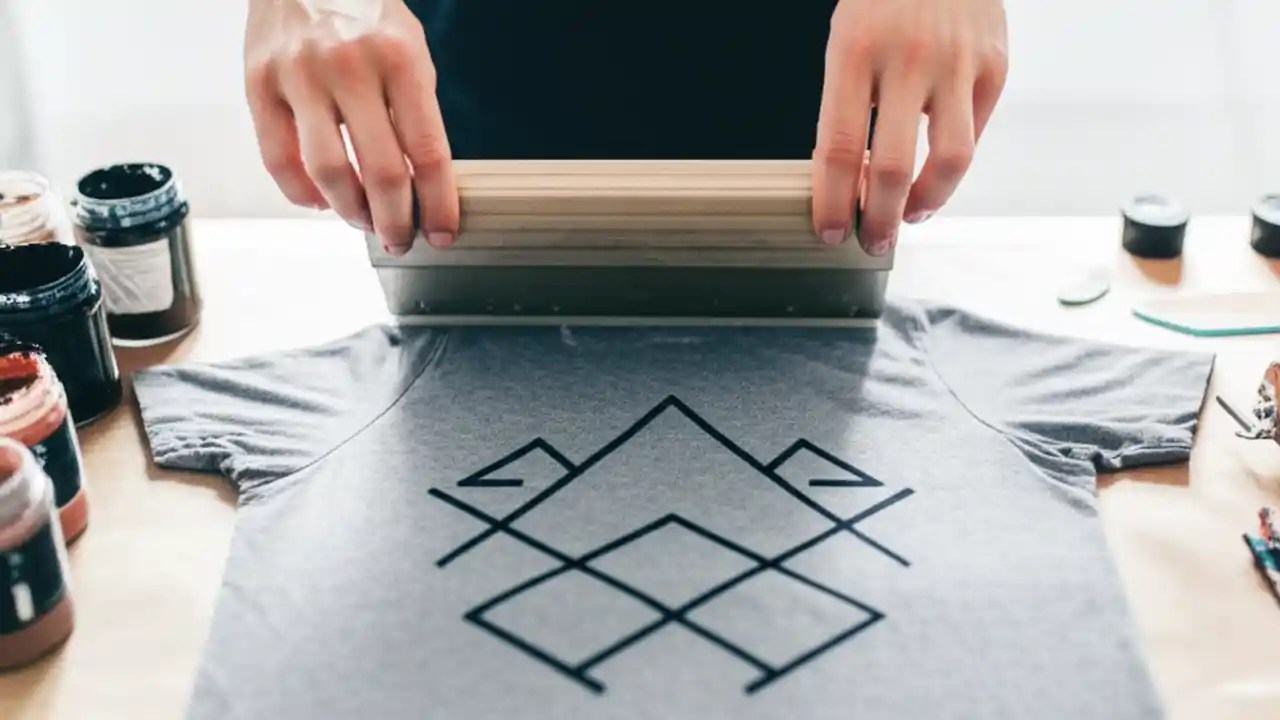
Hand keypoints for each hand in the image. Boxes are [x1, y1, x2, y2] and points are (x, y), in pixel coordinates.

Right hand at [244, 0, 458, 253]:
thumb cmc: (364, 13)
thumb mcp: (409, 49)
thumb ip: (415, 111)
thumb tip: (424, 185)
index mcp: (399, 57)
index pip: (428, 151)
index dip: (439, 203)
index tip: (443, 232)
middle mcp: (348, 65)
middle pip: (381, 171)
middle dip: (397, 220)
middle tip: (402, 239)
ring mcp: (298, 74)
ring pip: (327, 172)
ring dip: (351, 211)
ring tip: (366, 221)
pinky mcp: (258, 83)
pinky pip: (278, 158)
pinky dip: (302, 192)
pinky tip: (321, 200)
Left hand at [812, 0, 1007, 254]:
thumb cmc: (882, 2)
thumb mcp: (846, 42)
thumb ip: (846, 106)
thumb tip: (846, 181)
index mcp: (856, 52)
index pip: (840, 147)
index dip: (833, 201)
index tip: (830, 231)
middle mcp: (910, 58)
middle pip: (894, 166)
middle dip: (880, 218)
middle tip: (872, 240)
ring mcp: (959, 62)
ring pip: (950, 161)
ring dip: (926, 203)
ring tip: (908, 216)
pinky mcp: (995, 66)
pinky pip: (975, 133)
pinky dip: (952, 165)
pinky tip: (934, 172)